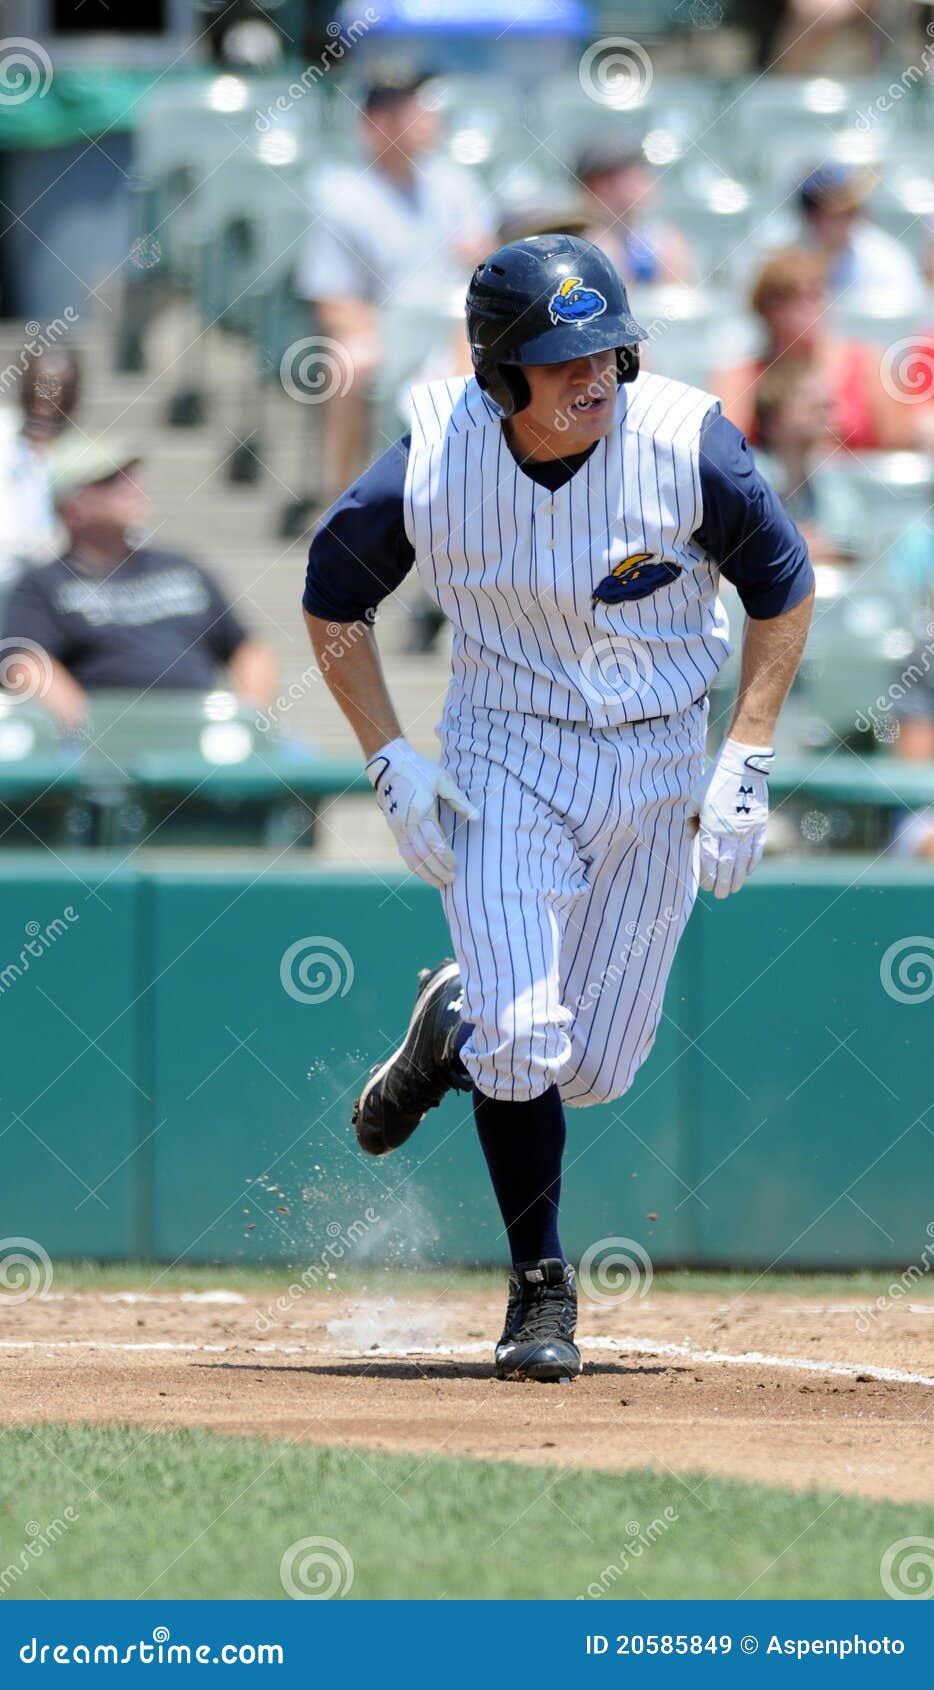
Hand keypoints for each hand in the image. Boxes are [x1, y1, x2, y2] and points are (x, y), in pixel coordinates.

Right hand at [365, 736, 477, 888]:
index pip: (433, 841)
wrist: (389, 765)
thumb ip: (459, 800)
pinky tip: (424, 873)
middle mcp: (406, 823)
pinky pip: (404, 853)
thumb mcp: (442, 780)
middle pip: (422, 854)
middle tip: (452, 881)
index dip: (445, 857)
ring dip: (425, 873)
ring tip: (440, 884)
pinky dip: (414, 866)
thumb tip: (477, 818)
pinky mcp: (394, 829)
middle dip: (437, 870)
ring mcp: (398, 828)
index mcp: (420, 811)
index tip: (456, 866)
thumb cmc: (419, 770)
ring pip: (410, 857)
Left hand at [694, 737, 772, 899]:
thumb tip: (690, 839)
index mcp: (711, 826)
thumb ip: (691, 822)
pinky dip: (752, 862)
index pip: (709, 858)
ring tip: (734, 889)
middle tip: (720, 895)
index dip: (708, 875)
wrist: (742, 766)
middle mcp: (730, 831)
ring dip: (738, 878)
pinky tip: (748, 872)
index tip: (706, 885)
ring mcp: (747, 829)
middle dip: (723, 882)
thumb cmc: (714, 782)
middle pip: (726, 864)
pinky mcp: (760, 824)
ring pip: (743, 861)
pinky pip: (757, 849)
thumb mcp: (694, 800)